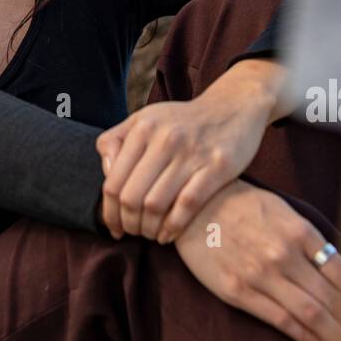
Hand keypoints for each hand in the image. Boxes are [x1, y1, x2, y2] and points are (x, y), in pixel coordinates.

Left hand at [94, 61, 279, 242]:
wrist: (234, 106)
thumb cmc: (183, 120)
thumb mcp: (146, 118)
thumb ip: (117, 140)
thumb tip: (106, 172)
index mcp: (143, 128)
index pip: (113, 182)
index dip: (109, 212)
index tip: (113, 227)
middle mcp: (165, 138)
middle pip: (131, 197)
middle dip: (128, 224)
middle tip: (132, 234)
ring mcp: (192, 152)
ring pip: (156, 205)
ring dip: (148, 229)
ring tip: (150, 235)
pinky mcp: (218, 165)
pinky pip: (187, 205)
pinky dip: (173, 227)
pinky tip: (169, 235)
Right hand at [174, 178, 340, 340]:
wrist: (194, 208)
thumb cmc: (242, 206)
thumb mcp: (282, 210)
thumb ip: (310, 239)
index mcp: (299, 231)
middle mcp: (283, 255)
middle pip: (331, 297)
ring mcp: (261, 276)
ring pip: (310, 313)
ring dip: (337, 335)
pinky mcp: (240, 292)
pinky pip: (282, 321)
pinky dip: (307, 336)